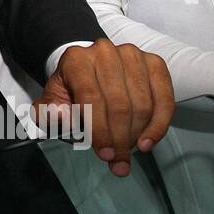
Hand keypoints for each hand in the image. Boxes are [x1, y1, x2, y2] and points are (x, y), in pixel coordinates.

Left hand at [36, 40, 174, 176]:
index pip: (91, 98)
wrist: (89, 70)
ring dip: (137, 134)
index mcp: (76, 60)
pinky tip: (148, 141)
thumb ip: (48, 113)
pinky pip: (164, 99)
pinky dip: (159, 124)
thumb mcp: (52, 102)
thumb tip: (62, 118)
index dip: (100, 130)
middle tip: (118, 161)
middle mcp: (105, 52)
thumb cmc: (72, 90)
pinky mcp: (154, 63)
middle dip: (120, 139)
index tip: (106, 154)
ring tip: (129, 150)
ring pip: (142, 104)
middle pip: (119, 104)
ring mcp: (132, 55)